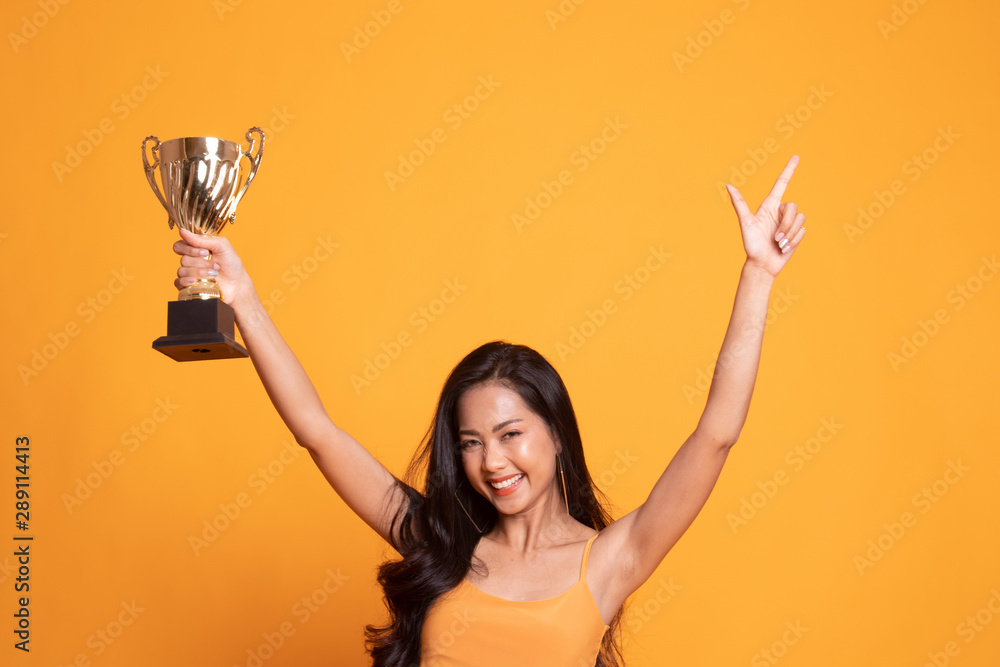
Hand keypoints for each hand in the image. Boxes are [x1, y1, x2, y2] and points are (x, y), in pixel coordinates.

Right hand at [172, 228, 254, 308]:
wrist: (237, 284)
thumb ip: (202, 239)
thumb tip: (182, 231)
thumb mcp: (222, 246)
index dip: (189, 249)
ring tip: (214, 274)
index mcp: (196, 248)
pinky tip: (195, 281)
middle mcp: (191, 260)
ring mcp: (189, 274)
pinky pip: (178, 283)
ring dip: (200, 272)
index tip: (205, 252)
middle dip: (201, 262)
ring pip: (182, 271)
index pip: (179, 245)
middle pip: (183, 259)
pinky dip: (186, 281)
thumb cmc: (231, 264)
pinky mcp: (189, 286)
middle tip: (216, 265)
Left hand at [726, 155, 805, 276]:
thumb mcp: (745, 223)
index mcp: (769, 206)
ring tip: (778, 244)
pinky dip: (794, 241)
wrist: (762, 264)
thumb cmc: (751, 245)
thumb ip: (739, 204)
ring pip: (800, 219)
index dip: (789, 170)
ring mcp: (789, 222)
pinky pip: (803, 231)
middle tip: (775, 238)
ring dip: (789, 234)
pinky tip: (784, 247)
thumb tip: (727, 184)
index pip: (781, 183)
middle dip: (786, 224)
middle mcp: (780, 212)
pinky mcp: (796, 233)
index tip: (796, 156)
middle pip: (793, 207)